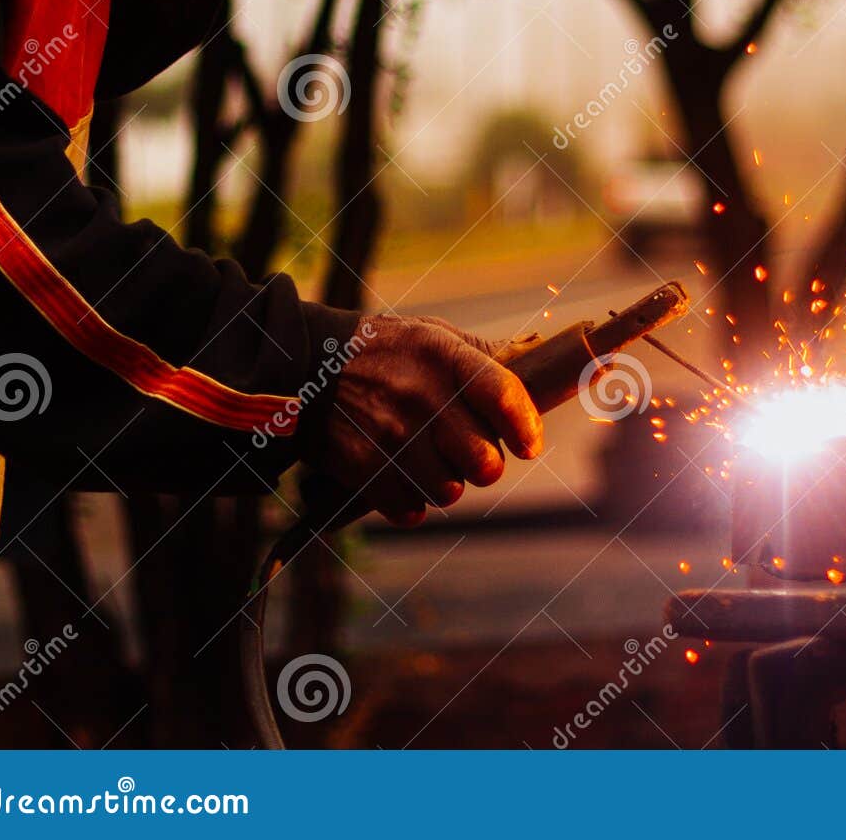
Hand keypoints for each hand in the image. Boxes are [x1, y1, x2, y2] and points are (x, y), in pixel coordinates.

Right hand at [307, 316, 543, 527]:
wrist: (305, 363)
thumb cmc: (385, 351)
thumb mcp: (433, 336)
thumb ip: (484, 356)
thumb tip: (541, 357)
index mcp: (445, 357)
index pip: (504, 396)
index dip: (526, 428)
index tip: (529, 445)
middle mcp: (420, 396)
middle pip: (484, 462)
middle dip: (485, 465)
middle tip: (470, 454)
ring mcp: (389, 433)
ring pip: (449, 492)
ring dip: (445, 483)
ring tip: (429, 461)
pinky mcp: (361, 465)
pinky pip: (409, 509)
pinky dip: (410, 502)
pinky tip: (402, 478)